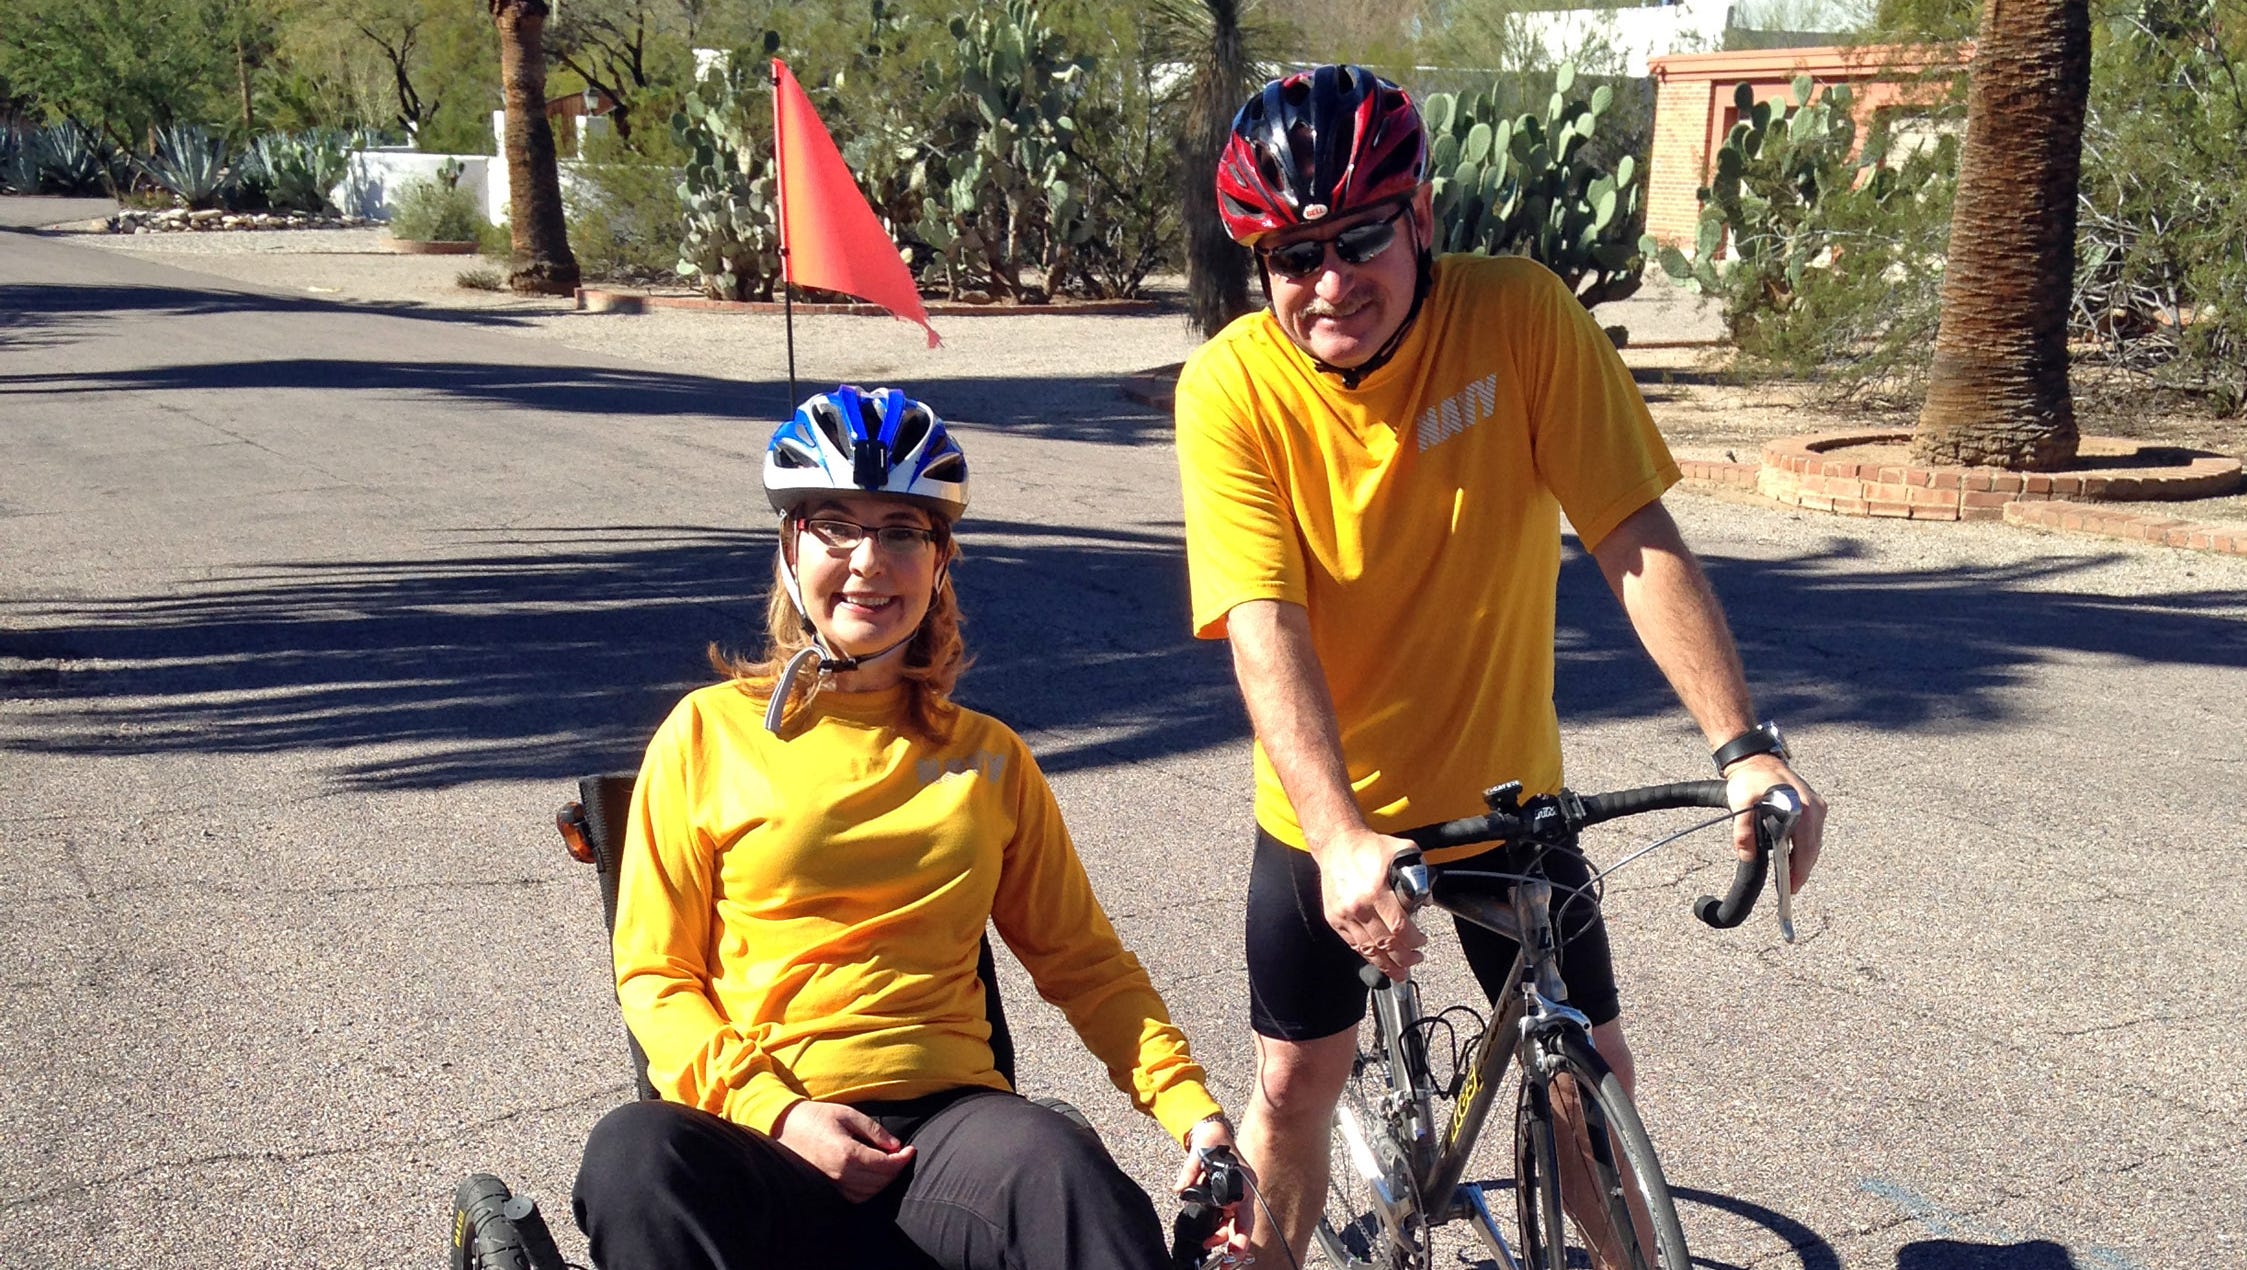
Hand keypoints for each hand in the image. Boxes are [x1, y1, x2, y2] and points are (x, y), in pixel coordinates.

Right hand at [772, 1100, 915, 1202]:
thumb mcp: (848, 1114)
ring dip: (884, 1181)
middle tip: (902, 1154)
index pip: (885, 1165)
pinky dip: (869, 1189)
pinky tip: (872, 1174)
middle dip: (896, 1169)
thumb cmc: (817, 1117)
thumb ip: (874, 1131)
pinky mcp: (827, 1189)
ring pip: (869, 1193)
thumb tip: (896, 1145)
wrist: (785, 1126)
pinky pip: (855, 1197)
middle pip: (879, 1181)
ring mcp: (831, 1184)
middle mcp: (839, 1174)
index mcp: (846, 1153)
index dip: (902, 1159)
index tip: (911, 1149)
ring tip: (889, 1163)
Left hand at [1176, 1116, 1253, 1257]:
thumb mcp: (1198, 1154)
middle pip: (1244, 1224)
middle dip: (1236, 1245)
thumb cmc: (1211, 1141)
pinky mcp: (1229, 1198)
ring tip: (1209, 1246)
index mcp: (1243, 1181)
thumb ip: (1190, 1172)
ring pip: (1234, 1224)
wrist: (1212, 1132)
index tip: (1235, 1249)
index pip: (1245, 1212)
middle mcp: (1244, 1190)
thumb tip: (1180, 1189)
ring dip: (1224, 1238)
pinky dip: (1220, 1230)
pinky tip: (1210, 1238)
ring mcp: (1238, 1195)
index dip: (1241, 1233)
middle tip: (1227, 1263)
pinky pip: (1227, 1219)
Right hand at [1312, 826, 1425, 980]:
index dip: (1414, 941)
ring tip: (1399, 972)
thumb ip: (1418, 874)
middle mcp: (1358, 906)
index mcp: (1376, 890)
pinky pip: (1353, 944)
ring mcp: (1344, 914)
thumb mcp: (1401, 851)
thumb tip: (1426, 899)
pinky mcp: (1334, 918)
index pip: (1399, 927)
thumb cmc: (1369, 847)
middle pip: (1385, 943)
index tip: (1422, 942)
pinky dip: (1367, 955)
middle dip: (1404, 958)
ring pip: (1368, 949)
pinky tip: (1379, 960)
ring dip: (1386, 964)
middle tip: (1415, 959)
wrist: (1336, 844)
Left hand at [1723, 754, 1824, 892]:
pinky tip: (1793, 857)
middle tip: (1790, 888)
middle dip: (1802, 869)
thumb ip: (1743, 831)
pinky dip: (1804, 847)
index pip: (1805, 847)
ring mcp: (1817, 807)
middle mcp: (1815, 807)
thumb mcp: (1741, 803)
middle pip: (1812, 848)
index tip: (1792, 887)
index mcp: (1802, 807)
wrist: (1756, 759)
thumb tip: (1747, 857)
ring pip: (1814, 842)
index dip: (1800, 870)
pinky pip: (1812, 834)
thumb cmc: (1750, 778)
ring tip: (1791, 878)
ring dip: (1804, 860)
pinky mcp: (1814, 806)